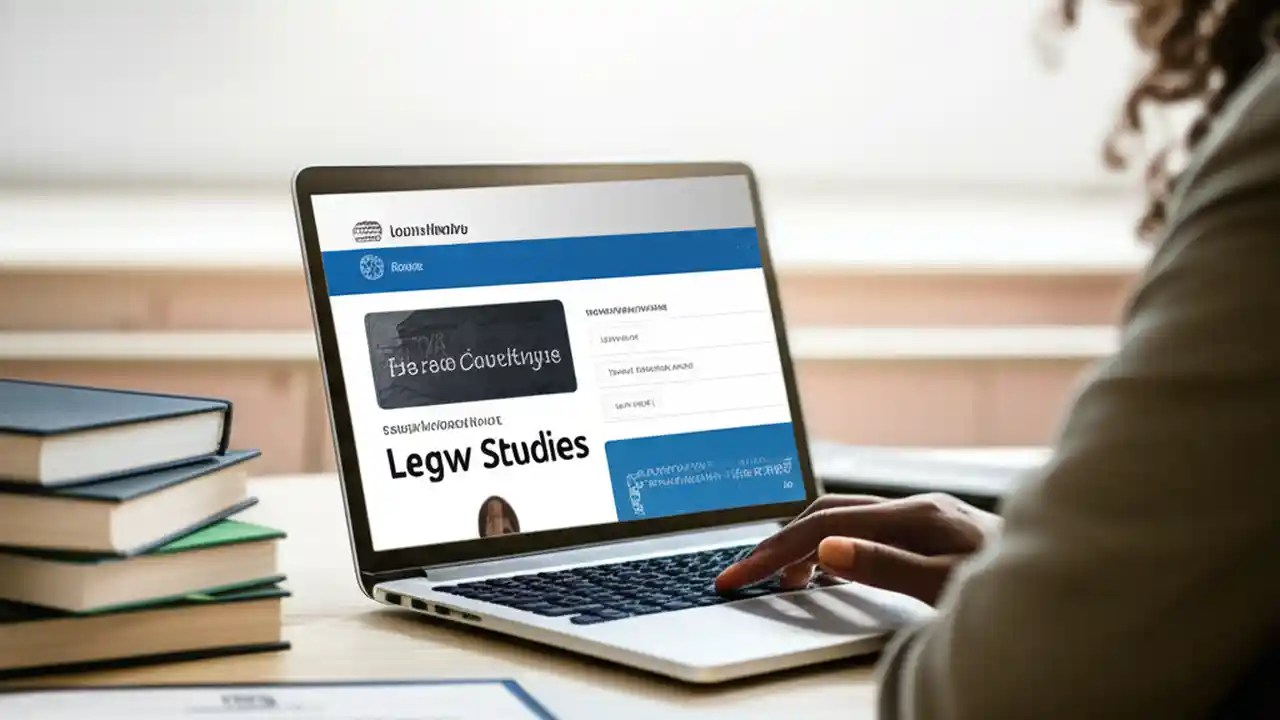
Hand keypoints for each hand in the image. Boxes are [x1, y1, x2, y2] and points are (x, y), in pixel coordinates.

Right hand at [714, 493, 1001, 604]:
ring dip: (803, 541)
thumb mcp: (947, 587)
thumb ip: (885, 566)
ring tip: (780, 577)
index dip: (774, 552)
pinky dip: (831, 542)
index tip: (739, 577)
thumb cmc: (1014, 588)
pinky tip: (828, 565)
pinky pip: (864, 526)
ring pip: (842, 516)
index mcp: (914, 514)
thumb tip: (826, 547)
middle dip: (777, 543)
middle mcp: (916, 505)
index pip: (822, 526)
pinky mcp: (931, 527)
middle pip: (824, 512)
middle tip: (744, 577)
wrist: (1074, 581)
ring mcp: (924, 513)